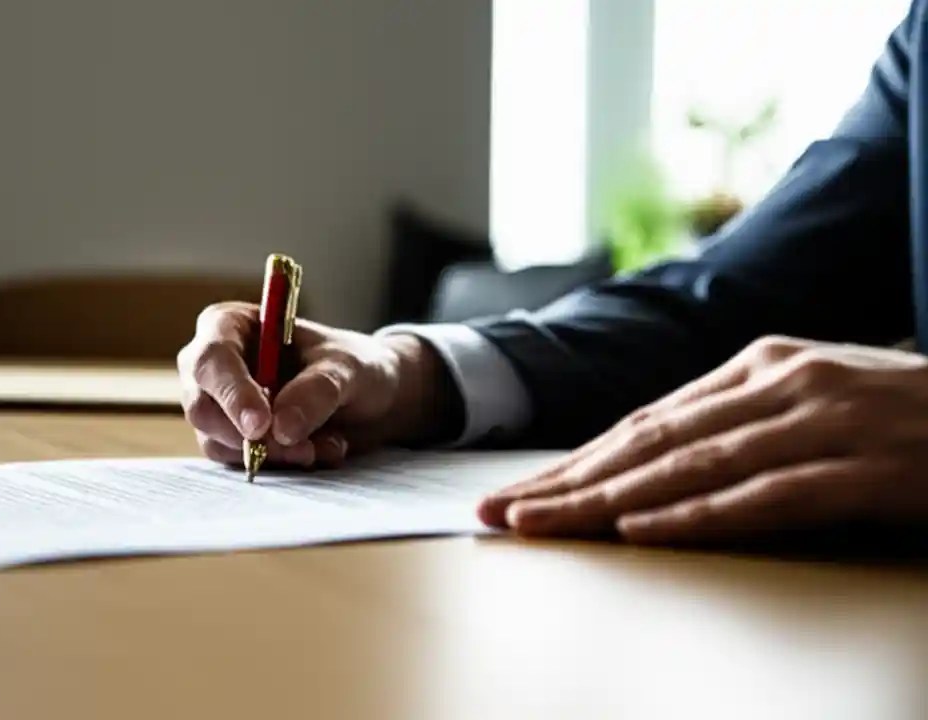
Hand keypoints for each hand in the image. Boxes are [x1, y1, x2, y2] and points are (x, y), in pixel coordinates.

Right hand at [177, 302, 453, 467]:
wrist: (372, 397)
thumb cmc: (353, 365)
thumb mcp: (347, 368)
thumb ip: (316, 390)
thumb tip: (280, 428)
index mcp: (231, 325)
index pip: (212, 358)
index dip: (232, 393)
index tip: (261, 425)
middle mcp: (215, 366)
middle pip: (202, 407)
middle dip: (250, 435)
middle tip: (301, 448)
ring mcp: (221, 405)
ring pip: (218, 442)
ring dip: (272, 454)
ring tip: (321, 446)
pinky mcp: (233, 438)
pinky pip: (239, 462)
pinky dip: (279, 464)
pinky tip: (317, 450)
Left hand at [477, 336, 927, 545]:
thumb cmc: (900, 415)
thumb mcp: (809, 399)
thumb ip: (736, 421)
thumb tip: (650, 462)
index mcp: (759, 364)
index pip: (646, 420)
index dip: (577, 460)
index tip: (521, 491)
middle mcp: (779, 383)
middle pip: (650, 441)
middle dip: (568, 482)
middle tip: (502, 513)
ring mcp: (822, 423)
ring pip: (691, 467)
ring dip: (608, 501)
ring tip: (547, 525)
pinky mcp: (863, 470)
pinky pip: (766, 498)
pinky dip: (700, 516)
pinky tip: (645, 531)